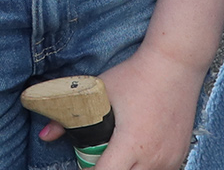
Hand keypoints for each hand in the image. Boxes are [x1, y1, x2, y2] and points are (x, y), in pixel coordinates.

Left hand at [38, 48, 203, 169]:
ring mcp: (169, 159)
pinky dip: (144, 168)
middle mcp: (152, 157)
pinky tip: (137, 156)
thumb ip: (69, 116)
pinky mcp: (179, 155)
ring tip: (118, 155)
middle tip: (100, 159)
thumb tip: (44, 135)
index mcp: (130, 143)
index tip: (84, 165)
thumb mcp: (99, 91)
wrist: (176, 64)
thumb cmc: (136, 76)